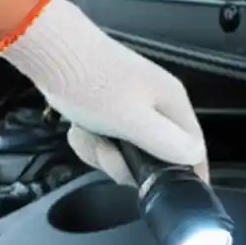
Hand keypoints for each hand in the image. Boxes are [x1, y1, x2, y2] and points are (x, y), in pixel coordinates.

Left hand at [0, 0, 207, 183]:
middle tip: (106, 152)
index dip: (187, 173)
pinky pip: (107, 136)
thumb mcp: (133, 120)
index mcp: (172, 102)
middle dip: (126, 162)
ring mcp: (131, 103)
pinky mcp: (108, 105)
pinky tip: (78, 127)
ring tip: (87, 134)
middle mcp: (157, 102)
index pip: (195, 147)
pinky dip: (91, 137)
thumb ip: (167, 143)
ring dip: (102, 150)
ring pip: (126, 148)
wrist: (49, 50)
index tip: (168, 194)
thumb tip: (196, 156)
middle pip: (155, 154)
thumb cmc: (92, 83)